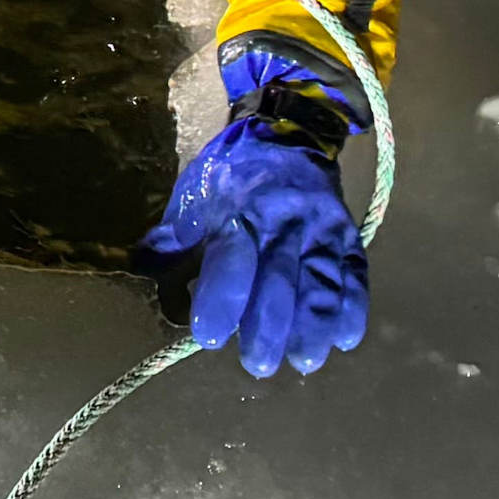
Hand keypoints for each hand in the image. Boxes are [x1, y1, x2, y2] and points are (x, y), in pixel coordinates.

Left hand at [142, 45, 369, 378]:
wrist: (288, 133)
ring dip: (314, 325)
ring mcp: (321, 228)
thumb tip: (142, 268)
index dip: (220, 299)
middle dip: (269, 326)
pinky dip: (352, 306)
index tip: (208, 336)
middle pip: (280, 278)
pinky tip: (345, 340)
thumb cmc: (232, 174)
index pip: (232, 259)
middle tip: (257, 365)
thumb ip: (175, 235)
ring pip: (321, 280)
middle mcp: (285, 219)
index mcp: (240, 209)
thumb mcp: (196, 192)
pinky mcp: (347, 234)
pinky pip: (355, 272)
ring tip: (304, 362)